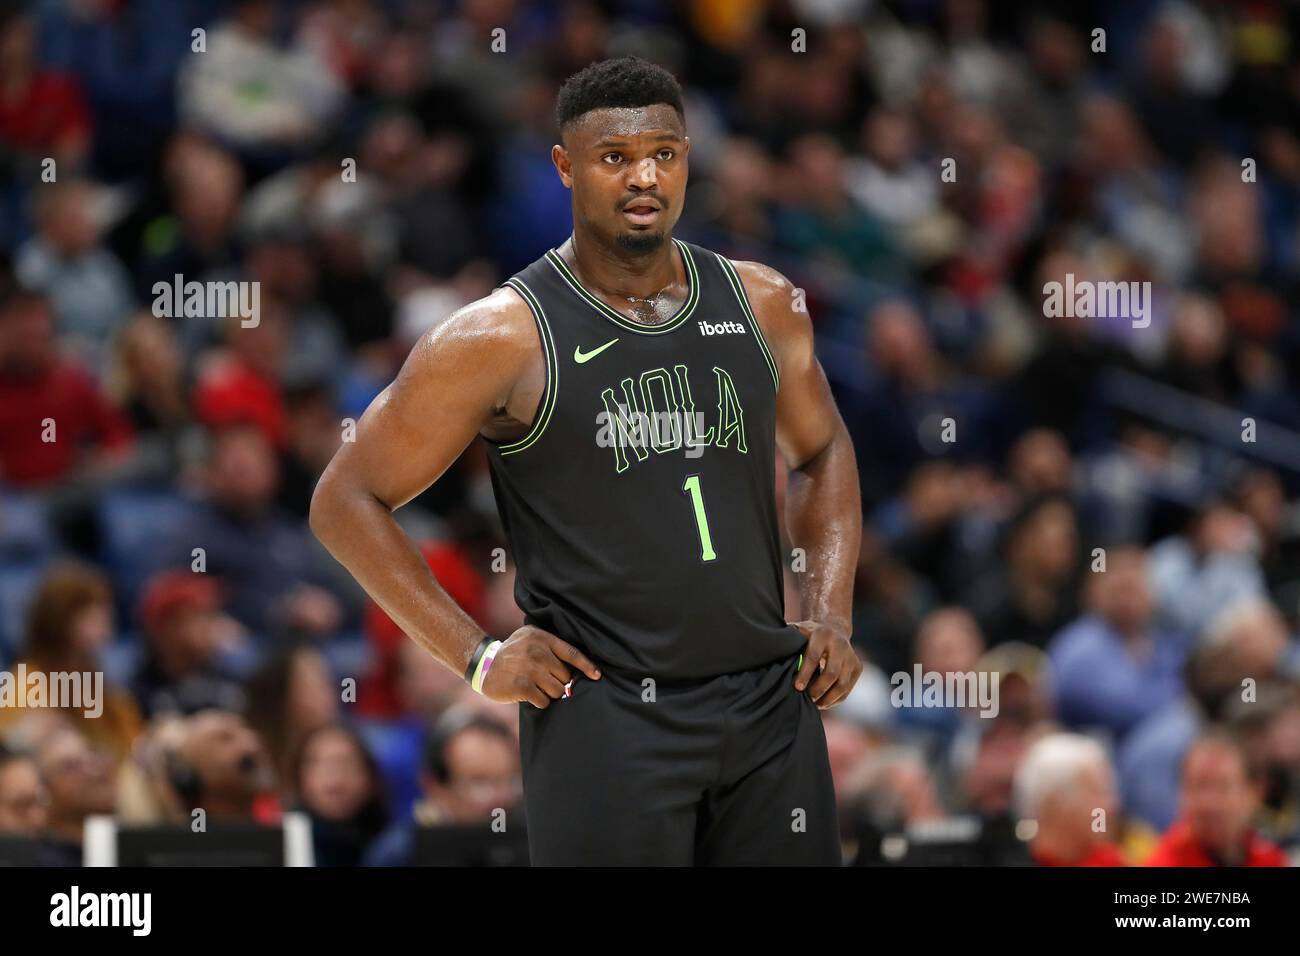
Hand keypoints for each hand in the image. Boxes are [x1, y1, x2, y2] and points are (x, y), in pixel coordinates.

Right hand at [479, 625, 601, 707]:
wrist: (484, 665)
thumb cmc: (513, 654)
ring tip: (535, 686)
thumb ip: (550, 647)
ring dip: (549, 693)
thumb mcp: (530, 639)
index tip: (597, 675)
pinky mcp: (523, 686)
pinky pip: (544, 701)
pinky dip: (539, 702)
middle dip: (558, 682)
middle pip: (565, 676)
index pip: (572, 653)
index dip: (587, 666)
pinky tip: (528, 694)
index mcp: (542, 637)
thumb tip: (577, 667)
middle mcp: (537, 651)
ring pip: (557, 691)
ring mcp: (530, 668)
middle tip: (542, 679)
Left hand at [791, 620, 861, 709]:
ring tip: (815, 704)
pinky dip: (836, 699)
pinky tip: (824, 703)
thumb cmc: (809, 634)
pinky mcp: (858, 666)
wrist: (834, 628)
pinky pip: (848, 688)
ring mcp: (851, 656)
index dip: (805, 674)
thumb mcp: (798, 632)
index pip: (814, 657)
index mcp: (822, 635)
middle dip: (818, 689)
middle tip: (808, 697)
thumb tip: (770, 654)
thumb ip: (788, 642)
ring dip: (828, 698)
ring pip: (842, 684)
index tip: (797, 687)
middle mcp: (840, 644)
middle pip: (831, 673)